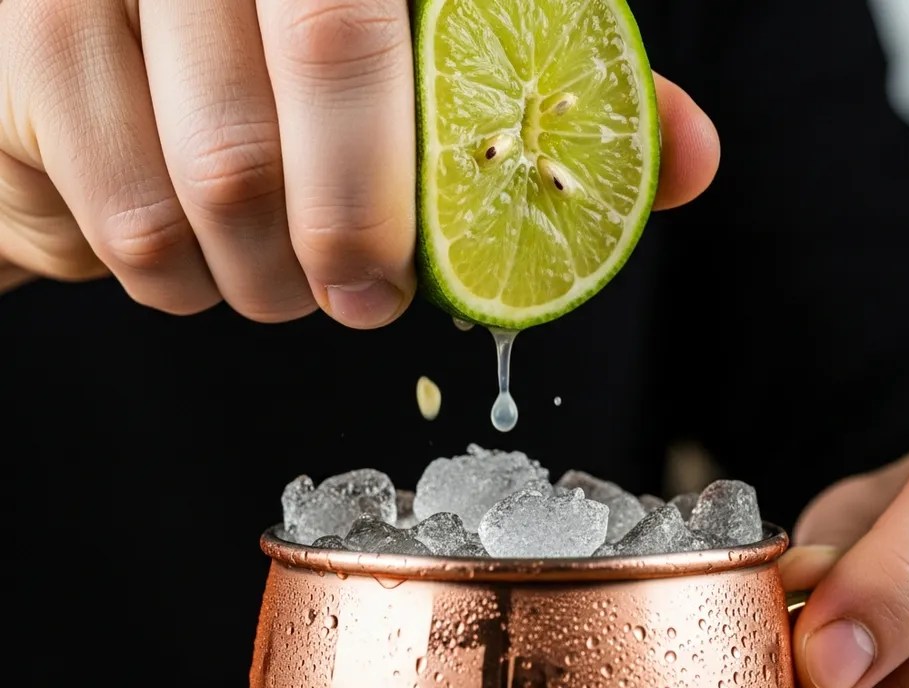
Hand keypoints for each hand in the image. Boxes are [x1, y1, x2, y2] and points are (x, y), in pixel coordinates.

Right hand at [0, 0, 718, 323]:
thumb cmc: (310, 17)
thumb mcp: (439, 14)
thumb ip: (558, 76)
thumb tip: (692, 161)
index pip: (349, 43)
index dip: (376, 190)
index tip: (394, 283)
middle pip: (239, 154)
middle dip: (310, 268)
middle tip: (348, 297)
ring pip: (154, 203)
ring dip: (228, 284)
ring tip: (265, 270)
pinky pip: (74, 218)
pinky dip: (134, 266)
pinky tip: (169, 232)